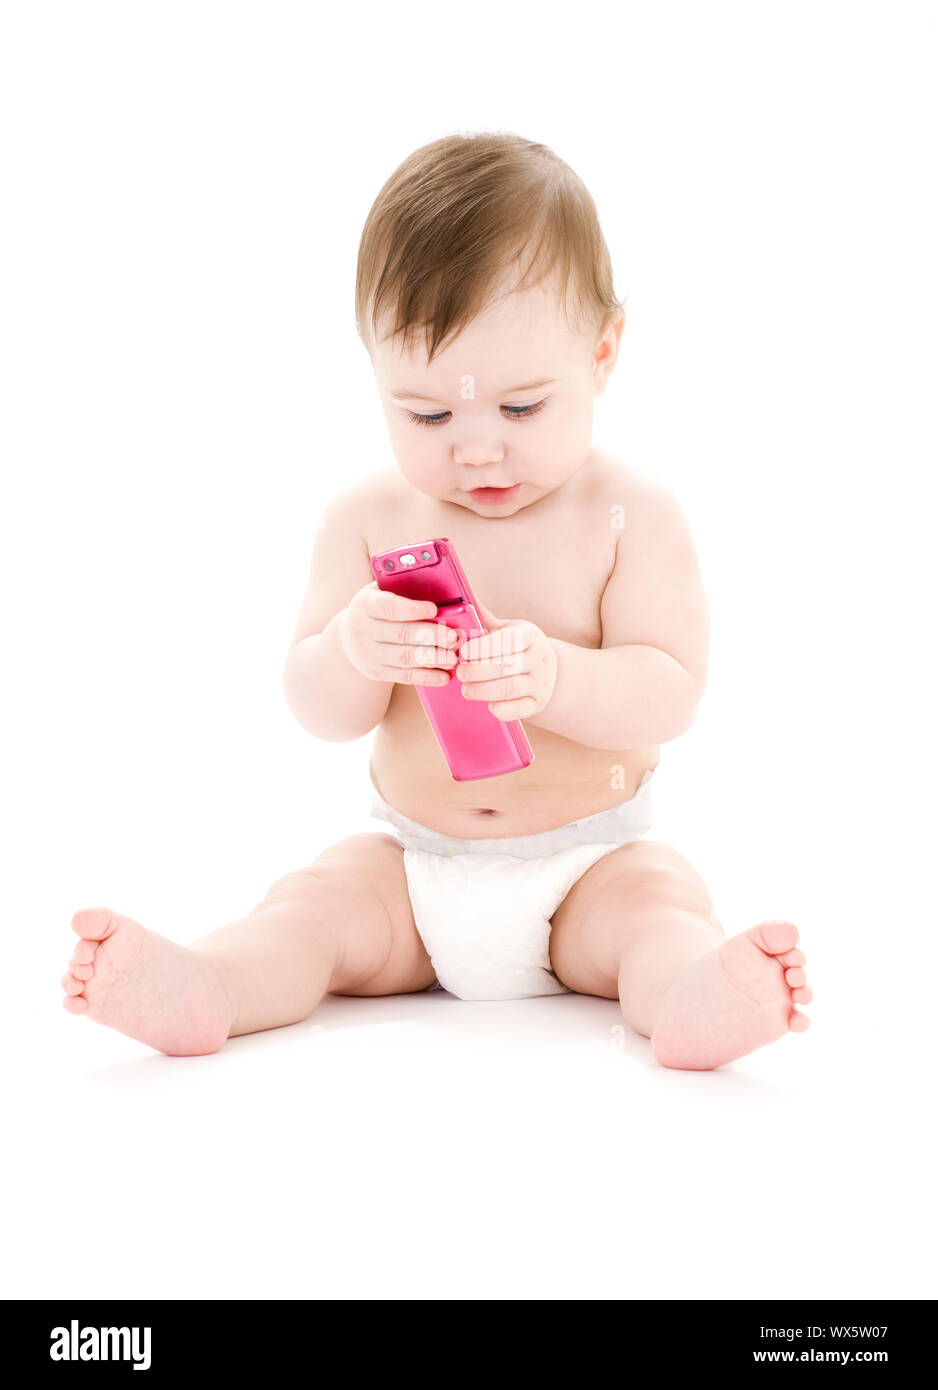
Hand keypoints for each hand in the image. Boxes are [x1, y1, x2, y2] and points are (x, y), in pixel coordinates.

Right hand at [339, 582, 459, 685]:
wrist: (351, 636)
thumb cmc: (378, 608)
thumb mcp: (383, 592)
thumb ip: (405, 590)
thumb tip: (443, 591)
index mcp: (365, 604)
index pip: (388, 607)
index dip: (411, 609)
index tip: (434, 609)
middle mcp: (363, 629)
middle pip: (400, 634)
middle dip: (430, 636)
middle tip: (453, 637)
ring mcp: (368, 654)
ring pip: (404, 657)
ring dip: (432, 658)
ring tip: (453, 658)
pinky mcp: (376, 672)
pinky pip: (404, 676)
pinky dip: (426, 677)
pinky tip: (443, 676)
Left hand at [454, 597, 557, 720]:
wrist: (550, 671)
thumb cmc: (520, 647)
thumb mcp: (509, 629)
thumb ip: (485, 618)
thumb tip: (462, 595)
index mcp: (529, 637)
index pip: (508, 640)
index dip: (484, 647)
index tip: (464, 651)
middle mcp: (538, 659)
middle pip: (505, 666)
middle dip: (477, 670)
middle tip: (459, 672)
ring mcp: (539, 683)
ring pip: (509, 689)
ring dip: (483, 690)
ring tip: (465, 689)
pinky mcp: (536, 704)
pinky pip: (519, 710)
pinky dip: (502, 709)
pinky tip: (488, 705)